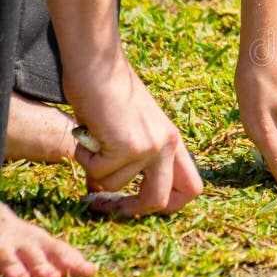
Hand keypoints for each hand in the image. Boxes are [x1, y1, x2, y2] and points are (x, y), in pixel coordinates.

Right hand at [65, 51, 202, 216]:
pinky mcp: (128, 146)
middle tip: (104, 204)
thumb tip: (105, 191)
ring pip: (116, 185)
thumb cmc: (110, 92)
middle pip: (160, 201)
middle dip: (131, 210)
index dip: (168, 205)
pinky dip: (85, 158)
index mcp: (173, 141)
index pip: (191, 188)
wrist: (99, 66)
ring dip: (95, 169)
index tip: (140, 206)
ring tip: (92, 140)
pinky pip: (98, 172)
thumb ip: (134, 157)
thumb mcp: (135, 127)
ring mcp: (150, 146)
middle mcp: (168, 145)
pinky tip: (87, 133)